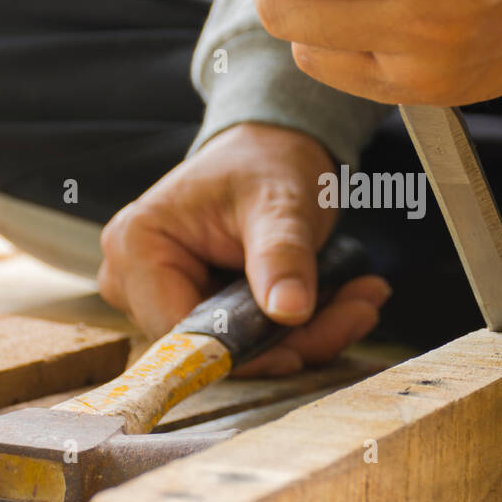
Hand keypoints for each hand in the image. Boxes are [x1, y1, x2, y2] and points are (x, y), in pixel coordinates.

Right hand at [98, 123, 390, 375]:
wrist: (271, 150)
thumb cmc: (265, 164)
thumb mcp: (279, 204)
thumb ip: (281, 255)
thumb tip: (288, 313)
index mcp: (137, 247)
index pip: (181, 330)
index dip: (242, 351)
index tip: (303, 350)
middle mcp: (135, 281)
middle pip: (214, 345)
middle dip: (293, 338)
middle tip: (362, 309)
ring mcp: (163, 298)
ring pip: (243, 349)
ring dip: (311, 332)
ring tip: (365, 295)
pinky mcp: (199, 310)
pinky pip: (255, 339)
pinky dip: (305, 326)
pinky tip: (350, 298)